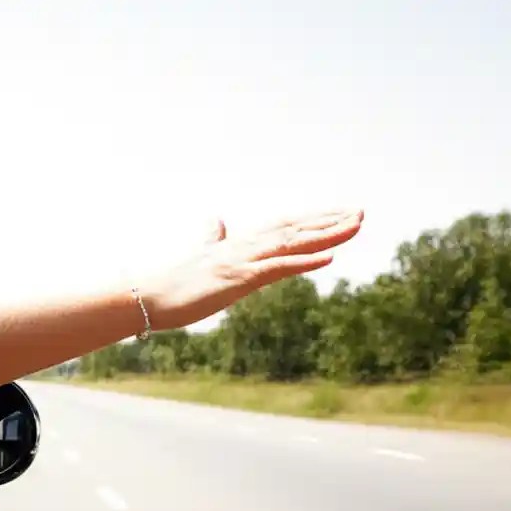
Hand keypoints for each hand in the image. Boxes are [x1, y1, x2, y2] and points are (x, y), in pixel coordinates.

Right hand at [139, 210, 363, 330]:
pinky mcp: (237, 279)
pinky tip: (327, 258)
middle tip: (360, 213)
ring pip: (290, 244)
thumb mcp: (201, 259)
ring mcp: (242, 262)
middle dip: (328, 223)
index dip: (313, 220)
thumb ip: (212, 239)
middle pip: (294, 231)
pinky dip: (303, 262)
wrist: (149, 297)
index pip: (283, 227)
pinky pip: (276, 269)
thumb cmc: (173, 284)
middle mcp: (244, 248)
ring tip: (353, 227)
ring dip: (324, 236)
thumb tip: (216, 219)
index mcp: (239, 245)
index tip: (341, 214)